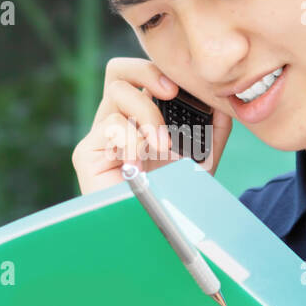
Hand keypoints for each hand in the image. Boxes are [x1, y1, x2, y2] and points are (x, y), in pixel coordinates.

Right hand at [72, 57, 232, 194]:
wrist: (158, 236)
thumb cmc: (177, 199)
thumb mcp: (203, 158)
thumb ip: (212, 128)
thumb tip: (219, 98)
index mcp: (141, 119)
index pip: (139, 75)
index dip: (156, 69)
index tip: (181, 85)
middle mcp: (117, 122)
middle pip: (118, 71)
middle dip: (146, 72)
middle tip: (170, 93)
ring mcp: (100, 137)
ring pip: (117, 93)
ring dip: (147, 115)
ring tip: (162, 145)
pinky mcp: (87, 154)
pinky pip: (110, 125)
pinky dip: (133, 140)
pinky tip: (141, 162)